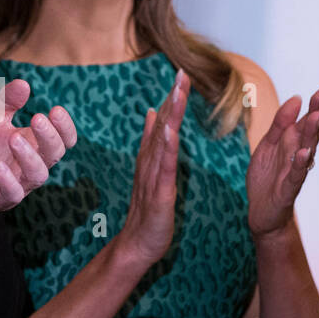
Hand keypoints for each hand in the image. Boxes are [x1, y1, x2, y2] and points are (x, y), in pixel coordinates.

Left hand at [0, 79, 76, 239]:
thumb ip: (6, 103)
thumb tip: (24, 83)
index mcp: (33, 146)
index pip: (62, 140)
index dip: (65, 127)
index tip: (56, 109)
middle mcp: (29, 166)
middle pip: (54, 155)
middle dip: (50, 136)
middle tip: (37, 118)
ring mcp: (17, 183)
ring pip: (37, 175)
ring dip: (29, 156)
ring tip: (14, 138)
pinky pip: (12, 194)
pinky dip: (7, 180)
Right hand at [111, 68, 189, 269]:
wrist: (137, 245)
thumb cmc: (148, 212)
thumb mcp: (154, 173)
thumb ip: (154, 144)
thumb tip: (155, 114)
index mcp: (151, 157)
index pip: (163, 123)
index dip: (172, 98)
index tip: (181, 74)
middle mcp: (150, 162)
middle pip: (163, 125)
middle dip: (172, 98)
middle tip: (181, 73)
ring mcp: (153, 176)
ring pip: (163, 140)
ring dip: (170, 115)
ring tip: (177, 92)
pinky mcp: (159, 192)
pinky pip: (163, 166)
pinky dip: (166, 146)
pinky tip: (170, 129)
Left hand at [247, 86, 318, 238]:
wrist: (261, 212)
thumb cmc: (267, 177)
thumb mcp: (268, 145)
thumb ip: (280, 124)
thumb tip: (296, 98)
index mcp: (294, 143)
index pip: (307, 121)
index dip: (315, 105)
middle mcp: (299, 155)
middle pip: (310, 132)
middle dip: (317, 112)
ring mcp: (295, 172)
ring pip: (307, 150)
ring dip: (311, 133)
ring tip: (316, 117)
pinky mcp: (288, 189)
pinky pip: (296, 174)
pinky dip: (300, 163)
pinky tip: (303, 152)